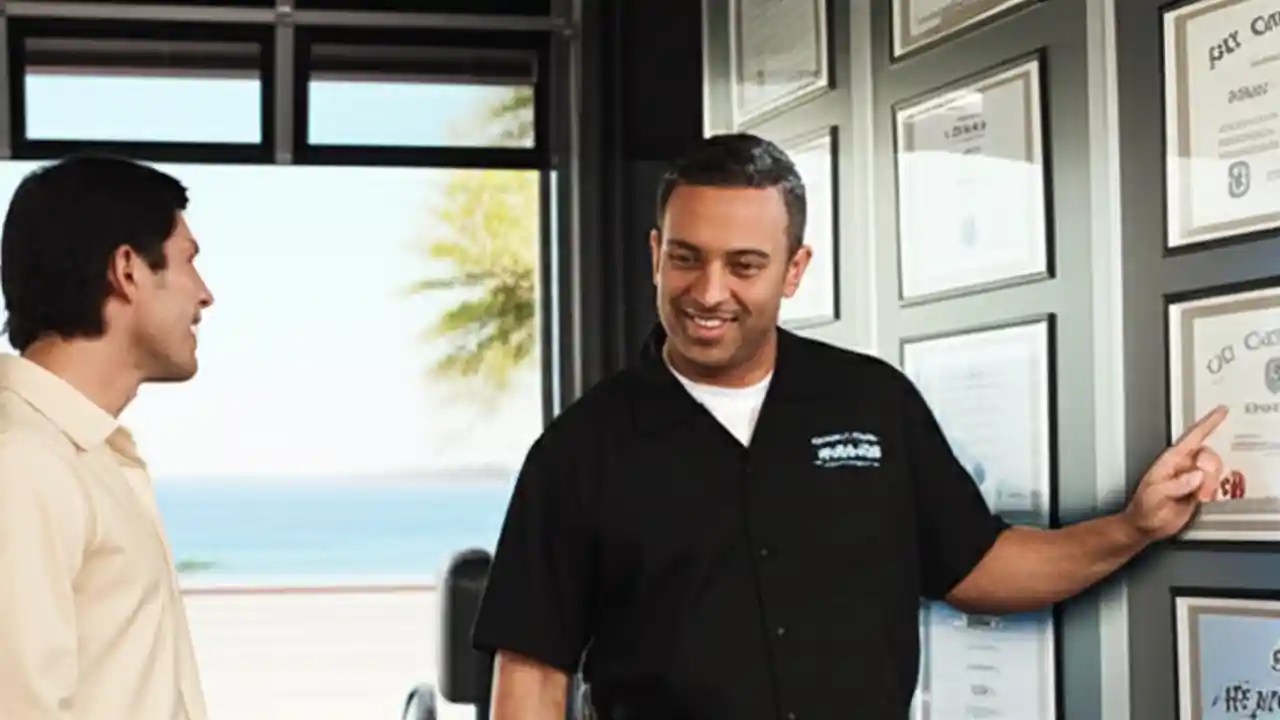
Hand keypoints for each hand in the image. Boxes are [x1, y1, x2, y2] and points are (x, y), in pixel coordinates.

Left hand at [1123, 405, 1227, 542]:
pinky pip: (1215, 484)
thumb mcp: (1155, 495)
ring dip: (1211, 484)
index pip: (1191, 437)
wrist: (1145, 526)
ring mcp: (1191, 478)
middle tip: (1201, 489)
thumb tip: (1196, 476)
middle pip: (1208, 455)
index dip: (1207, 423)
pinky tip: (1201, 499)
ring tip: (1198, 497)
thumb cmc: (1143, 509)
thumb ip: (1175, 485)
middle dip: (1210, 470)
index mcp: (1169, 461)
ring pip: (1214, 470)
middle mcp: (1182, 466)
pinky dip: (1213, 492)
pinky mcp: (1199, 490)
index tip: (1221, 411)